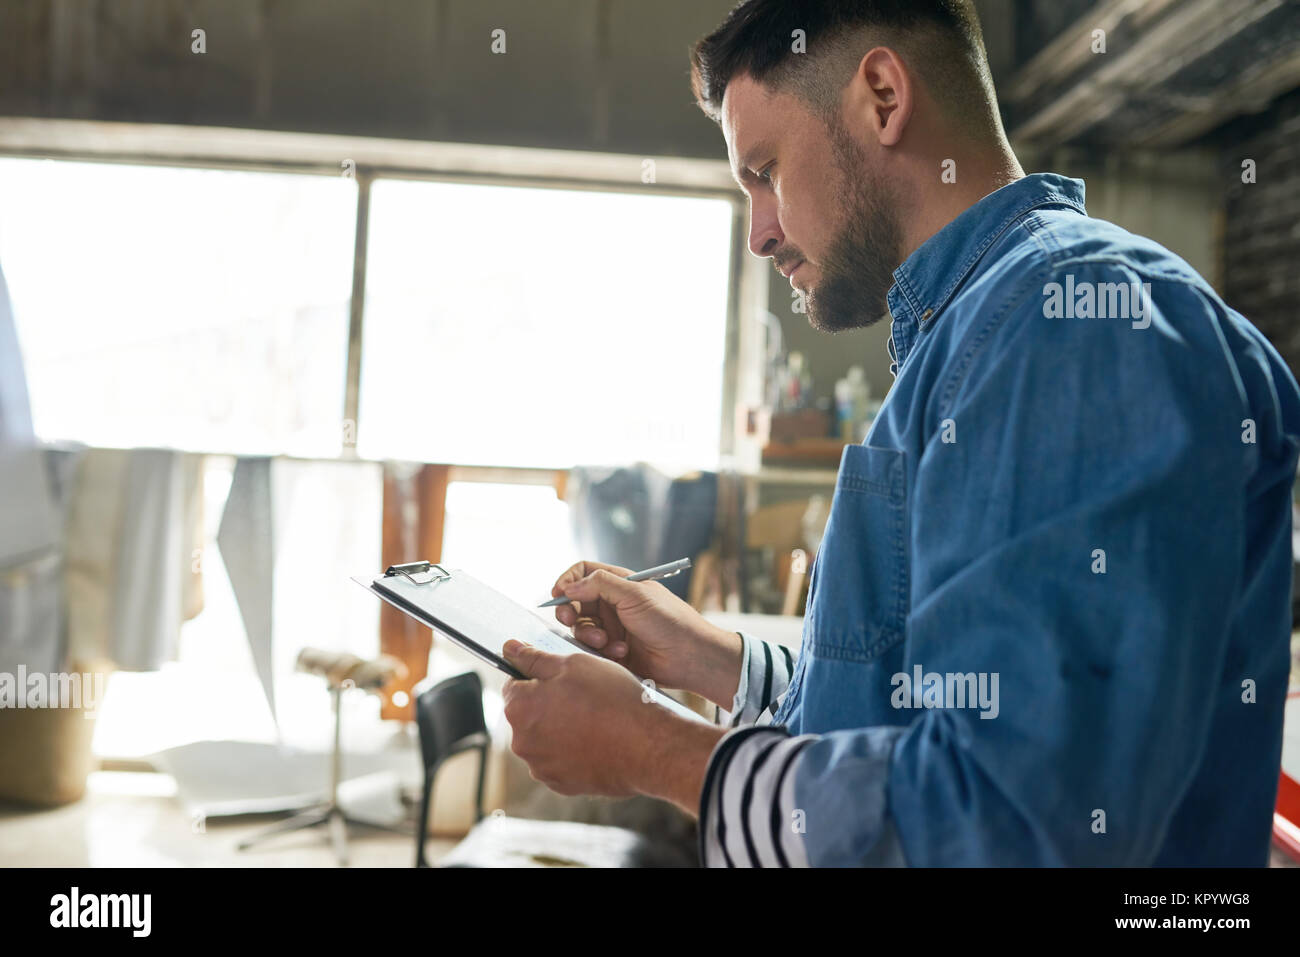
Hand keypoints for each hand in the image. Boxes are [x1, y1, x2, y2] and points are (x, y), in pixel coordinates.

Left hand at [501, 639, 725, 811]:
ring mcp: (541, 766)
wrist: (646, 746)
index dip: (537, 675)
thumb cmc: (612, 701)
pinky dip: (572, 750)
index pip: (514, 683)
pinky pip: (559, 760)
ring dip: (560, 727)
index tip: (560, 677)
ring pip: (544, 737)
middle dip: (548, 703)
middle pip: (528, 713)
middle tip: (583, 696)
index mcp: (519, 708)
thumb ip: (535, 658)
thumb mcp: (573, 664)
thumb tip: (510, 649)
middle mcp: (522, 741)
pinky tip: (596, 740)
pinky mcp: (561, 784)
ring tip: (593, 719)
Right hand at [549, 560, 741, 705]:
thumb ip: (599, 585)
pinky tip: (621, 652)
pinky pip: (592, 648)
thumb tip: (568, 587)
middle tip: (569, 619)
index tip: (558, 594)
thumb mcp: (634, 594)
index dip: (568, 581)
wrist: (689, 657)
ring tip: (605, 641)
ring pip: (581, 628)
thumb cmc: (669, 620)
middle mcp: (613, 603)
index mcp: (619, 583)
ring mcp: (612, 627)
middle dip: (570, 611)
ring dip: (589, 634)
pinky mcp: (613, 650)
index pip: (583, 573)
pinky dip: (602, 650)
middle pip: (575, 602)